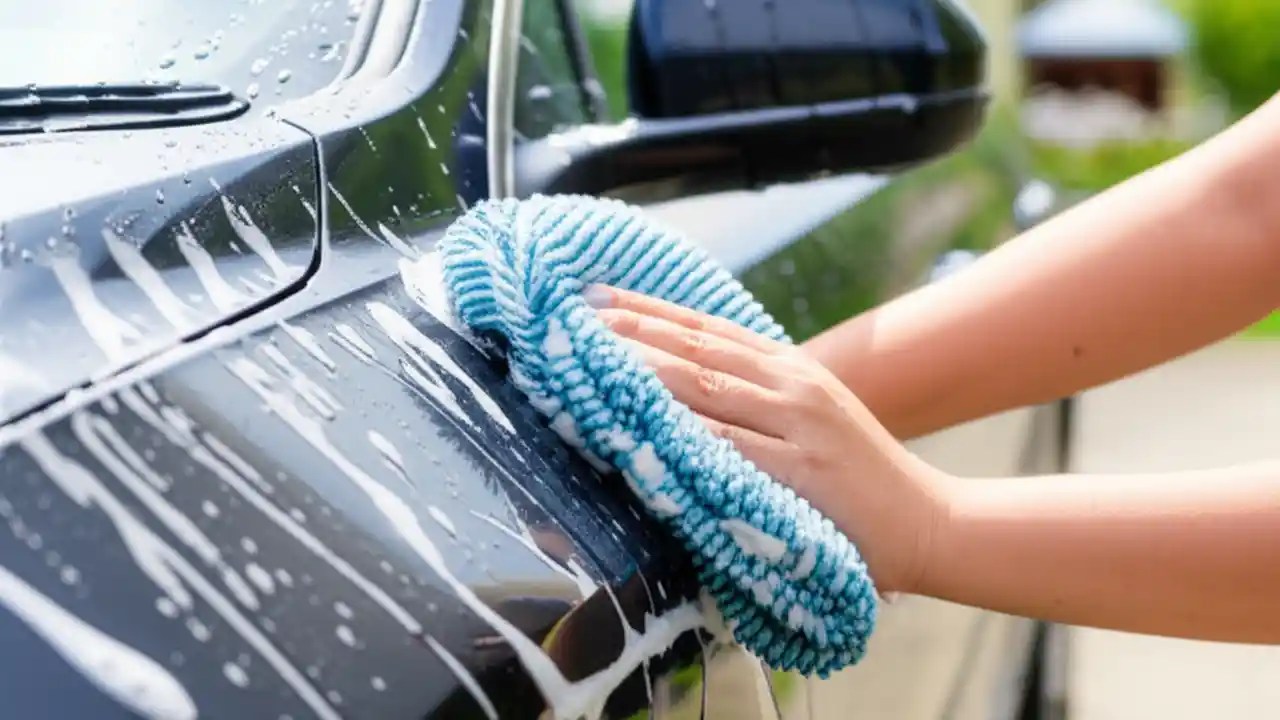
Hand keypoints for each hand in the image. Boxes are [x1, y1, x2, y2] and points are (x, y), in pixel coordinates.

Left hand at [585, 285, 953, 594]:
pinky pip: (730, 446)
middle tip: (573, 316)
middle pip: (698, 348)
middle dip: (633, 329)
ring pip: (707, 387)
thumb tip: (682, 388)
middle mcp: (793, 385)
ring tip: (593, 355)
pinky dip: (683, 431)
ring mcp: (800, 425)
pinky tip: (642, 422)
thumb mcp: (808, 421)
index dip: (649, 309)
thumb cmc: (857, 480)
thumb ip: (755, 400)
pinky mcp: (803, 471)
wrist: (927, 522)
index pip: (707, 328)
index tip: (595, 297)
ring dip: (645, 368)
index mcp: (791, 369)